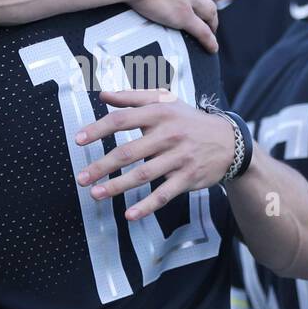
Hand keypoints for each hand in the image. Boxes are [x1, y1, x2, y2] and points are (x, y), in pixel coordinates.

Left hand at [73, 90, 234, 219]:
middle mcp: (169, 134)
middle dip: (102, 166)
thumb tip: (102, 94)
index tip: (78, 140)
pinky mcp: (188, 178)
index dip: (98, 129)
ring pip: (143, 174)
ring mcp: (179, 158)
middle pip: (129, 152)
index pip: (122, 119)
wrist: (229, 141)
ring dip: (117, 186)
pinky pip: (164, 194)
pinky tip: (129, 214)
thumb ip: (133, 97)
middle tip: (81, 177)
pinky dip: (147, 206)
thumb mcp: (165, 101)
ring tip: (95, 194)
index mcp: (159, 113)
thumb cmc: (188, 120)